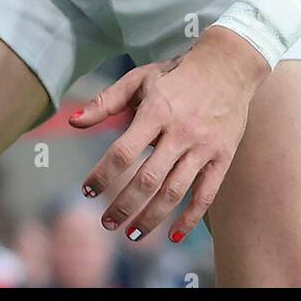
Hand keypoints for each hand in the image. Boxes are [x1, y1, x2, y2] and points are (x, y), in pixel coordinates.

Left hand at [71, 27, 268, 243]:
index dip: (103, 174)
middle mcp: (180, 132)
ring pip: (174, 192)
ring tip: (132, 235)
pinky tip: (173, 235)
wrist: (228, 65)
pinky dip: (190, 219)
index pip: (123, 151)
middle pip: (148, 179)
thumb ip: (105, 101)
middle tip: (106, 222)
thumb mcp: (140, 79)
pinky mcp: (223, 157)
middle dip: (124, 206)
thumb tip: (72, 121)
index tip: (87, 190)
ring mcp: (203, 147)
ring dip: (151, 218)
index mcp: (156, 111)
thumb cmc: (176, 73)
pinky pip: (206, 195)